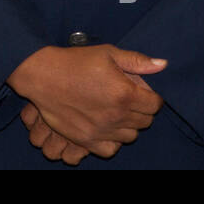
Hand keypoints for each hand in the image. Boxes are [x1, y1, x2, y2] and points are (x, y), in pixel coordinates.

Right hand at [7, 44, 166, 157]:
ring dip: (128, 125)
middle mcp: (116, 115)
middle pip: (145, 121)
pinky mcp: (86, 140)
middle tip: (126, 99)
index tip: (141, 92)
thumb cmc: (74, 61)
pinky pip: (111, 149)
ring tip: (115, 112)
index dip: (151, 97)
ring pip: (130, 136)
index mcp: (125, 93)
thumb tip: (162, 65)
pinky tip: (106, 127)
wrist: (42, 75)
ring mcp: (101, 130)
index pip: (155, 105)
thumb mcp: (107, 53)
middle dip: (140, 110)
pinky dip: (113, 141)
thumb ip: (136, 61)